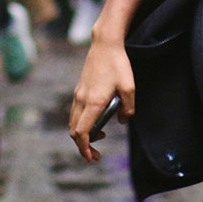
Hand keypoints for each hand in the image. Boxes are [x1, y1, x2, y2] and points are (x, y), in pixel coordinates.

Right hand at [68, 35, 134, 162]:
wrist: (105, 44)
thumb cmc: (118, 64)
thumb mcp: (129, 86)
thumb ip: (128, 108)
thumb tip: (123, 121)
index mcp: (93, 102)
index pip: (82, 133)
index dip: (84, 148)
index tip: (91, 157)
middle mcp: (82, 100)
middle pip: (74, 131)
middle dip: (83, 146)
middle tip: (96, 154)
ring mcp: (78, 95)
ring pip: (73, 122)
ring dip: (83, 134)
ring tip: (100, 136)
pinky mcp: (79, 90)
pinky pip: (76, 113)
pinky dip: (82, 123)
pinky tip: (96, 120)